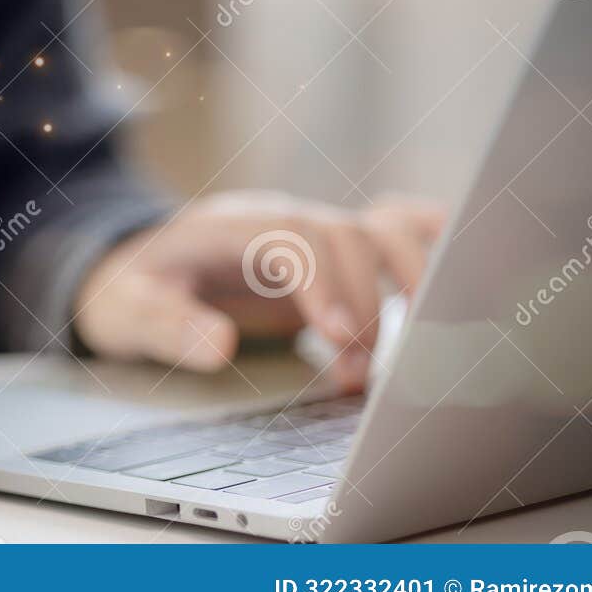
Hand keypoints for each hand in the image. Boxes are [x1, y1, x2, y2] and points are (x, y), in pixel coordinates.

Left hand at [73, 192, 443, 388]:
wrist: (134, 270)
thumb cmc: (131, 291)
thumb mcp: (126, 312)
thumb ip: (165, 326)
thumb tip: (215, 344)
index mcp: (227, 227)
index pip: (290, 235)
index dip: (323, 280)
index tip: (338, 335)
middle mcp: (277, 221)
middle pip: (345, 233)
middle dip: (365, 300)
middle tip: (362, 369)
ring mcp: (310, 234)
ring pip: (380, 231)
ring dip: (406, 286)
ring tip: (403, 352)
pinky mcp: (333, 257)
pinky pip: (392, 232)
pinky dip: (433, 246)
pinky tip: (465, 275)